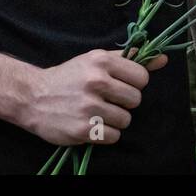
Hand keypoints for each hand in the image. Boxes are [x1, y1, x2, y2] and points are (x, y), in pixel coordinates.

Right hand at [7, 48, 168, 145]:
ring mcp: (89, 106)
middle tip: (106, 101)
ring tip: (97, 113)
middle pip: (135, 100)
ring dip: (114, 120)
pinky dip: (105, 134)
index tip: (120, 86)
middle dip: (124, 103)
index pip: (142, 77)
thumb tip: (163, 60)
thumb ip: (129, 60)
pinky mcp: (83, 129)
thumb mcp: (96, 61)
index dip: (133, 84)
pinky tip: (91, 125)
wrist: (33, 97)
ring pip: (126, 120)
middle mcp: (96, 82)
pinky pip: (114, 136)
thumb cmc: (69, 77)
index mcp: (101, 62)